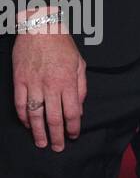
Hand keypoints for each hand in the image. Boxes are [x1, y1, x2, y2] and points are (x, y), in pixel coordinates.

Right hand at [12, 24, 85, 150]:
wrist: (40, 29)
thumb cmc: (62, 45)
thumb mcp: (79, 63)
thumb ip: (80, 87)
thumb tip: (79, 108)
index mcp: (68, 81)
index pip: (72, 111)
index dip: (73, 127)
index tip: (73, 136)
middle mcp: (50, 85)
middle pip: (54, 117)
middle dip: (57, 135)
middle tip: (57, 148)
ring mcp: (33, 84)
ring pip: (35, 115)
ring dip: (38, 132)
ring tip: (42, 143)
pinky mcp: (19, 82)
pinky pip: (20, 104)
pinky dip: (23, 117)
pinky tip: (28, 125)